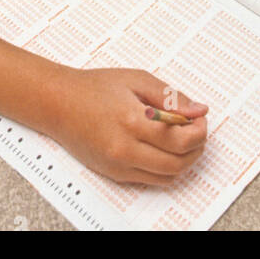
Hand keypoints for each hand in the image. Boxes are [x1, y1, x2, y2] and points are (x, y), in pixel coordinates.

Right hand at [53, 66, 207, 184]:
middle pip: (178, 163)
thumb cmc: (96, 87)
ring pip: (167, 176)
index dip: (199, 131)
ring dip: (184, 161)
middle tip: (196, 130)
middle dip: (196, 148)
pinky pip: (151, 179)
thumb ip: (170, 96)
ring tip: (182, 139)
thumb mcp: (137, 79)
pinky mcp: (115, 174)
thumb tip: (199, 110)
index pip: (180, 140)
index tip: (200, 119)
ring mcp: (119, 165)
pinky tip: (163, 148)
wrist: (59, 104)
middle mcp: (126, 149)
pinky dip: (165, 168)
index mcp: (133, 121)